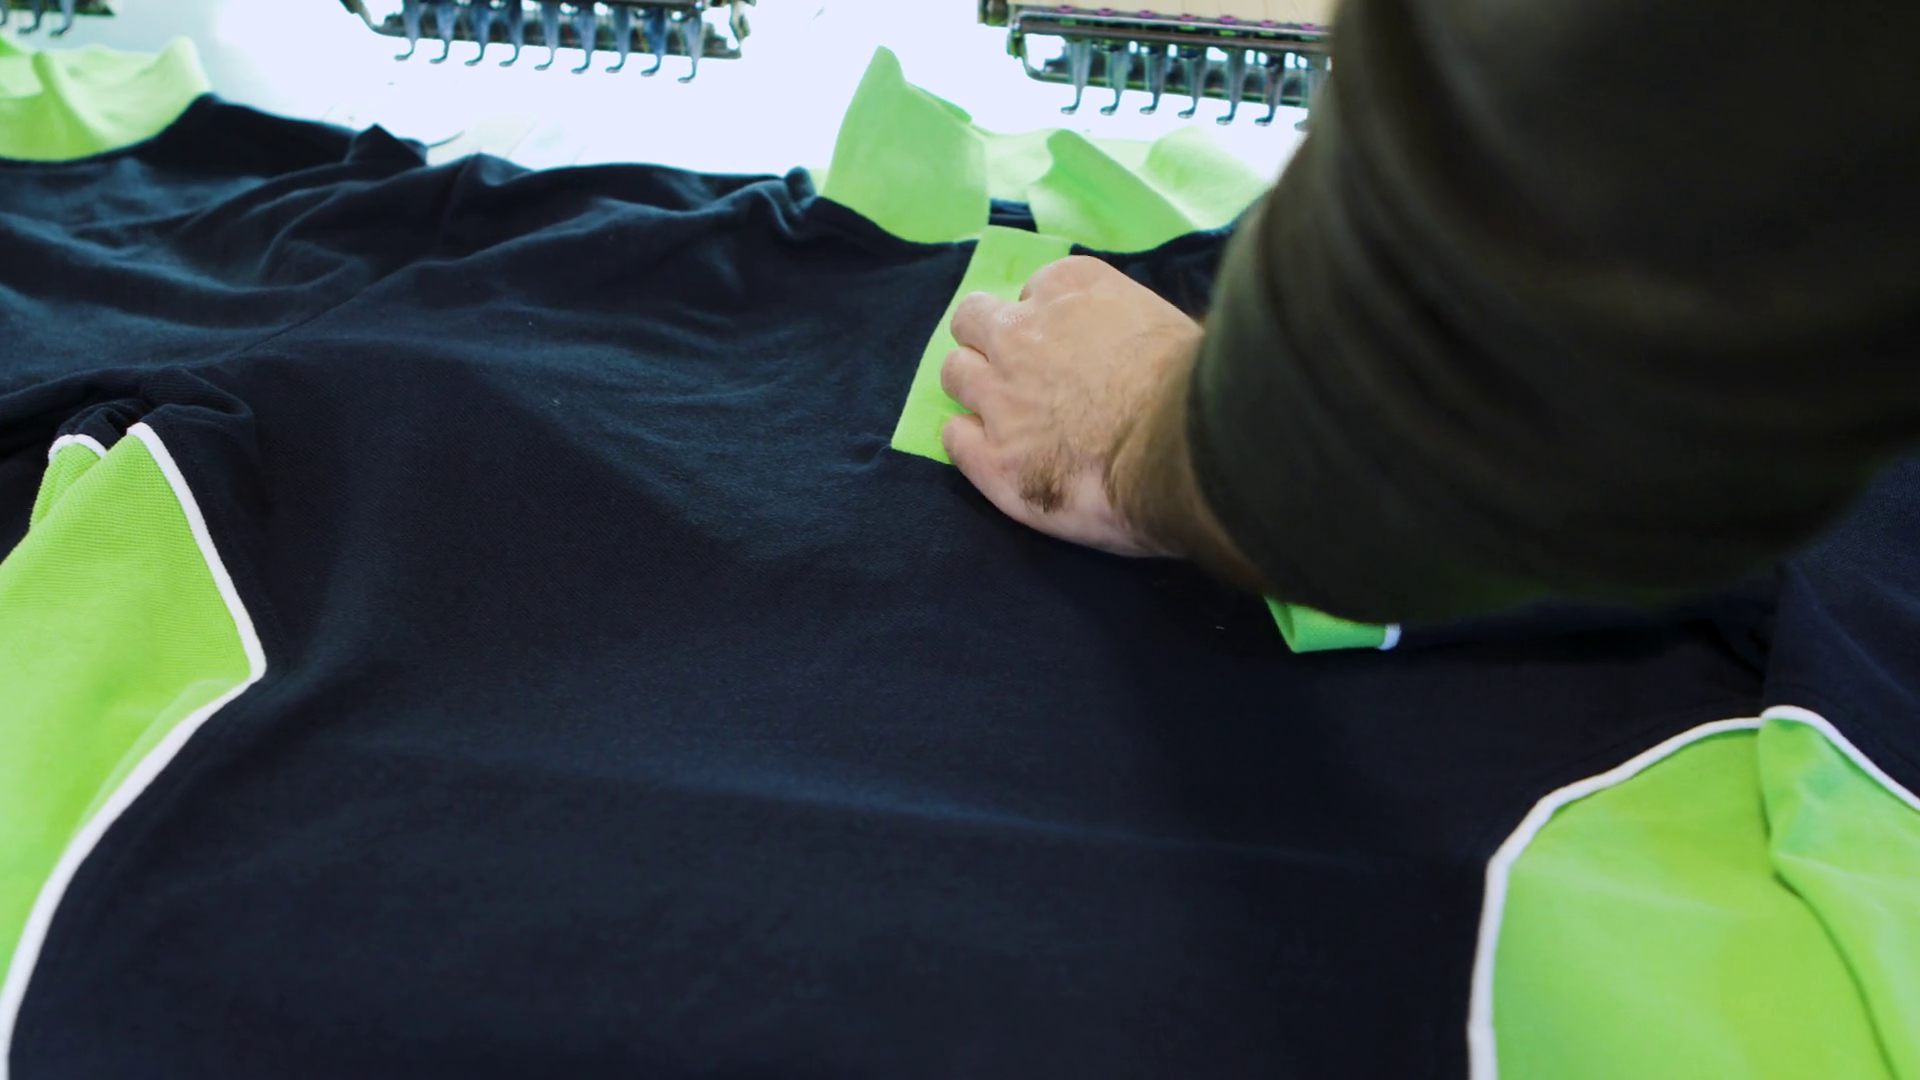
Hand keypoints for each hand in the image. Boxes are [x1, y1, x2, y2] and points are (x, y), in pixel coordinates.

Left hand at [939, 256, 1202, 556]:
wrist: (1187, 456)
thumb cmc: (1201, 388)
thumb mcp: (1170, 323)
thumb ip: (1128, 321)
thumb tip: (1128, 340)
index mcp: (1070, 288)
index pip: (1034, 287)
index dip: (1047, 317)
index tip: (1067, 343)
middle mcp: (1022, 333)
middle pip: (973, 319)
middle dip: (989, 339)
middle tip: (1019, 372)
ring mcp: (1000, 396)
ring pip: (955, 373)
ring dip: (975, 388)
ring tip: (1009, 416)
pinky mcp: (993, 459)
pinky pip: (953, 437)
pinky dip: (971, 442)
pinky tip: (1000, 455)